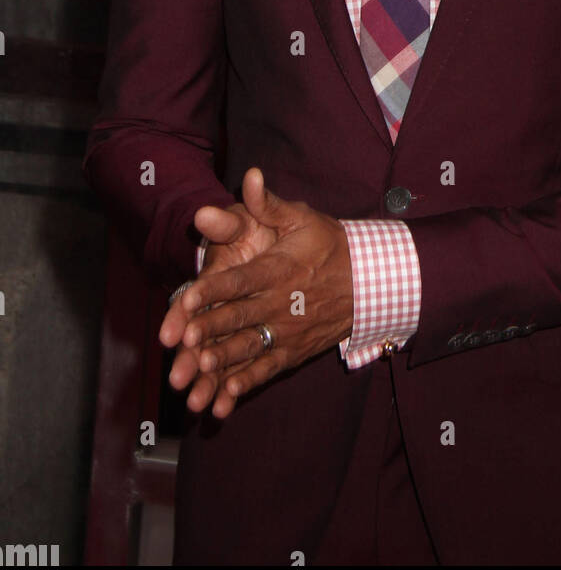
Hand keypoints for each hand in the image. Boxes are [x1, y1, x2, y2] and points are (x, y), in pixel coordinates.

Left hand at [161, 168, 353, 418]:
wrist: (370, 282)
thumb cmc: (327, 244)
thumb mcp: (301, 217)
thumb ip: (267, 203)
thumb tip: (248, 175)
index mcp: (279, 268)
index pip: (241, 279)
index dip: (214, 289)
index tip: (188, 297)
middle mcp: (282, 302)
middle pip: (240, 317)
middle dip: (209, 329)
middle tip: (181, 341)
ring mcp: (288, 330)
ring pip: (250, 347)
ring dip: (223, 360)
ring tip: (197, 370)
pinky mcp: (293, 351)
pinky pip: (267, 370)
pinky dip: (246, 383)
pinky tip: (225, 394)